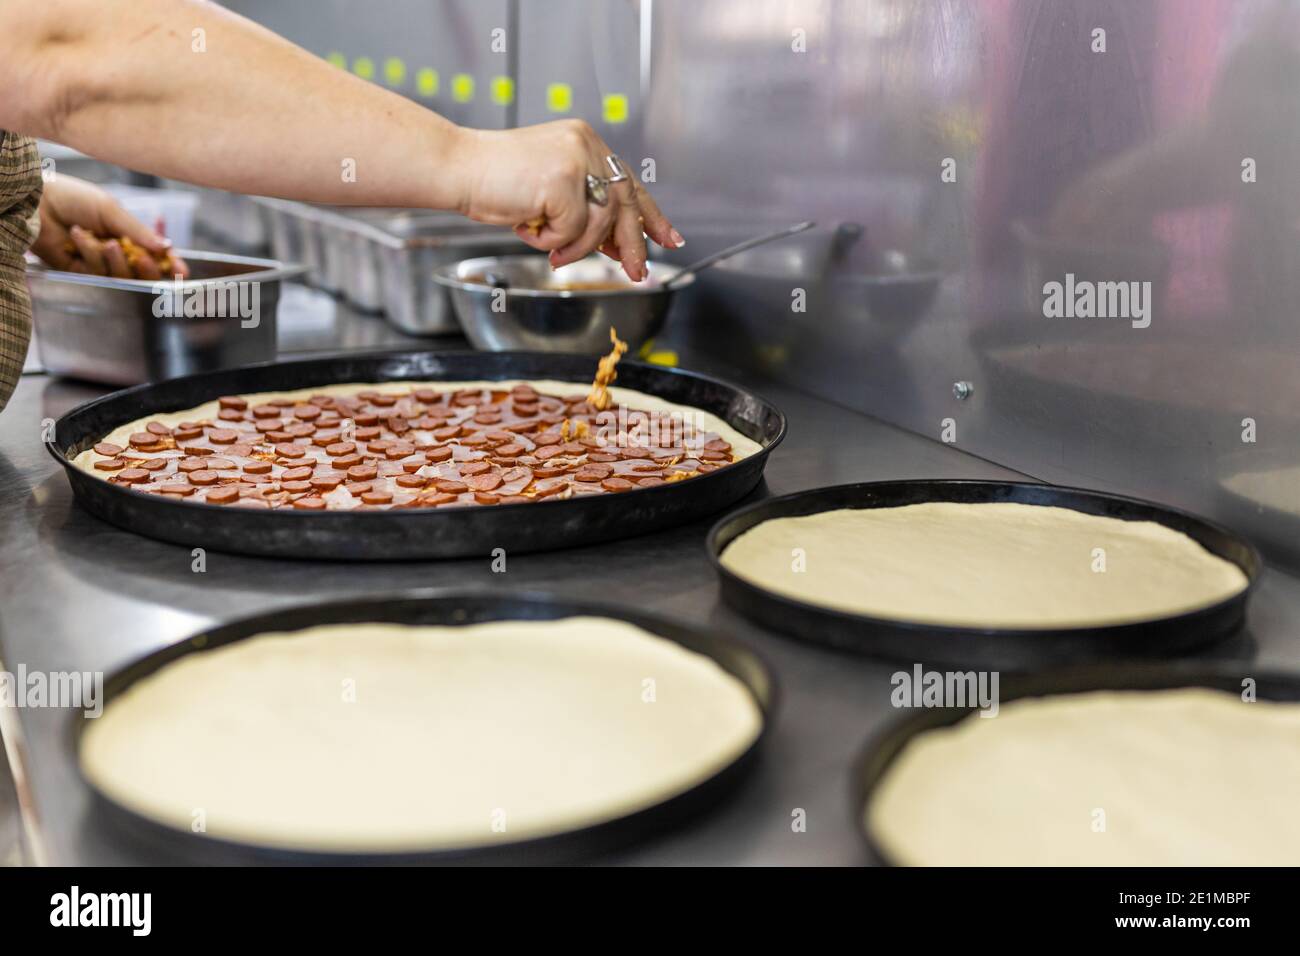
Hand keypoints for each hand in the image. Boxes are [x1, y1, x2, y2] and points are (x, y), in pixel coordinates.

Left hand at [31, 175, 188, 279]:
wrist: (36, 202)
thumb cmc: (73, 199)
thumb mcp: (111, 210)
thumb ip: (139, 232)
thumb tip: (167, 247)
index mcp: (126, 234)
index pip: (155, 254)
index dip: (170, 264)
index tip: (182, 271)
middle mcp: (114, 251)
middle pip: (143, 273)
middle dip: (148, 268)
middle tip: (144, 258)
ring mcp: (97, 263)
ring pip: (122, 276)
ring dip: (116, 260)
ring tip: (106, 242)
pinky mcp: (79, 272)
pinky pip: (97, 273)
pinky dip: (91, 254)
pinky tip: (79, 236)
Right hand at [454, 120, 682, 281]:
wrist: (456, 168)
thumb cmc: (493, 182)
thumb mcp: (549, 193)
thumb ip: (584, 209)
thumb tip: (618, 245)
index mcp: (585, 142)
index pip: (628, 183)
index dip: (650, 215)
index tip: (668, 238)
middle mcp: (587, 145)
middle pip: (625, 204)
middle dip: (631, 245)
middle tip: (637, 273)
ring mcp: (576, 160)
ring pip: (599, 223)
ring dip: (575, 247)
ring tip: (550, 250)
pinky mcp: (563, 180)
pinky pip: (572, 230)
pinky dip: (551, 241)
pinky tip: (528, 228)